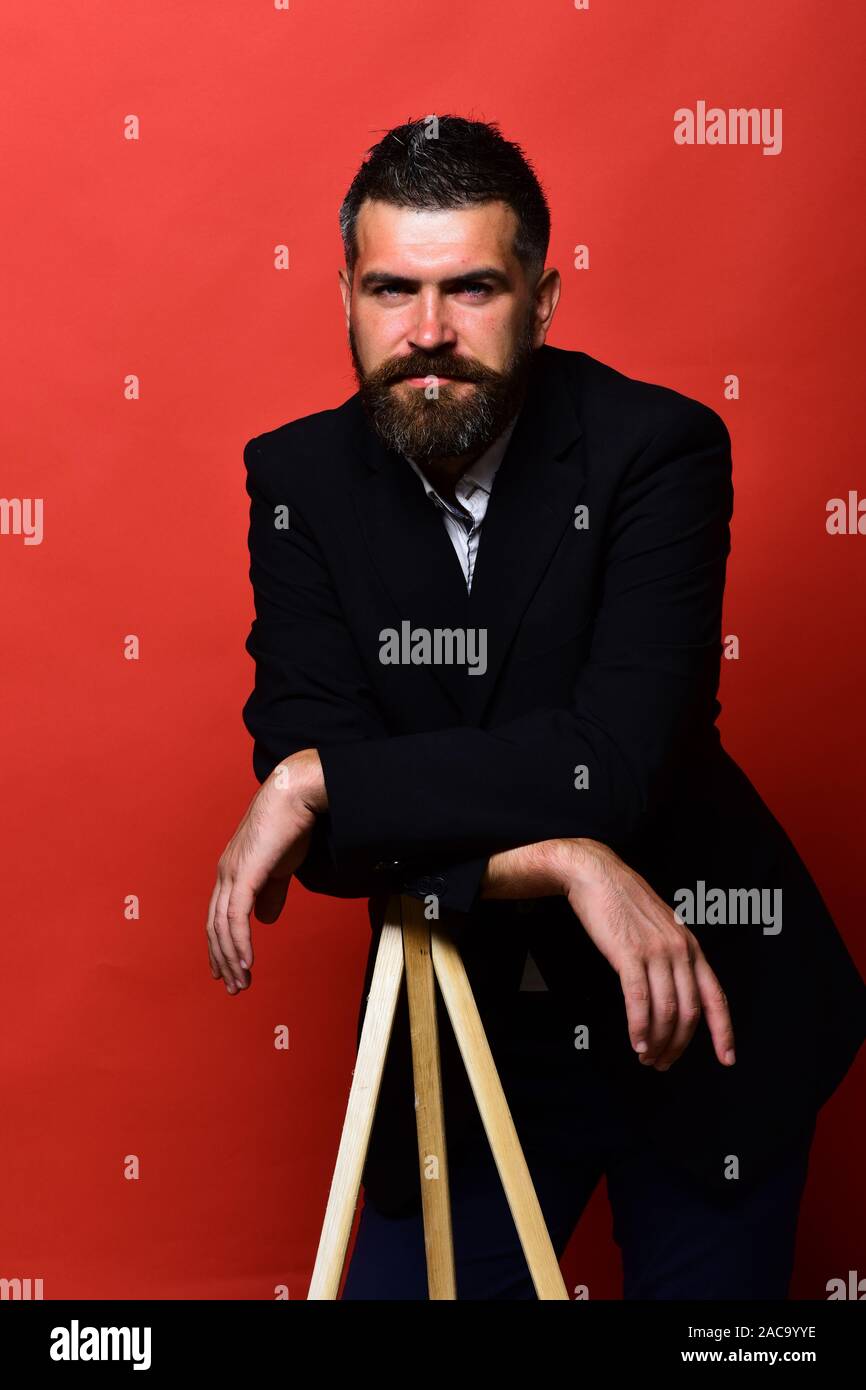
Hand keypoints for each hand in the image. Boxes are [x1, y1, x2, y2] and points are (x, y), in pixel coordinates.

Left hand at [206, 753, 322, 994]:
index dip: (221, 945)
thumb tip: (264, 920)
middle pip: (214, 926)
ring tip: (241, 982)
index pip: (219, 917)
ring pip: (222, 927)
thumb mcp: (282, 866)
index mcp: (232, 871)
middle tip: (232, 987)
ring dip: (231, 958)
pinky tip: (246, 962)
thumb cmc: (291, 826)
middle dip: (222, 959)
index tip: (228, 969)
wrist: (295, 796)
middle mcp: (225, 874)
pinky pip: (236, 917)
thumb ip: (271, 893)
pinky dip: (239, 942)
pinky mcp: (244, 874)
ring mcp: (231, 874)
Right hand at [555, 839, 735, 1071]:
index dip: (723, 1031)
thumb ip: (670, 957)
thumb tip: (672, 994)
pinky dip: (639, 1027)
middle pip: (690, 1012)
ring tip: (646, 1057)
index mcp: (690, 946)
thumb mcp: (659, 928)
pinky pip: (638, 1000)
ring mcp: (655, 951)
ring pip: (666, 1011)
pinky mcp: (629, 953)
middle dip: (679, 1045)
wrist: (596, 874)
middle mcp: (679, 950)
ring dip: (657, 1041)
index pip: (715, 997)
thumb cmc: (623, 902)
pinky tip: (636, 1042)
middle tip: (663, 1063)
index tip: (727, 1058)